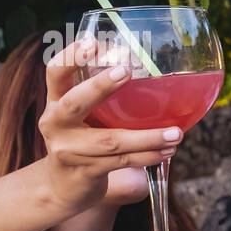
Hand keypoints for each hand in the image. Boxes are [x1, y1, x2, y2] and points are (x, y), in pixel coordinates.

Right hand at [37, 39, 181, 214]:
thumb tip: (152, 70)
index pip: (55, 72)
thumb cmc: (82, 140)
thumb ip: (102, 96)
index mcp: (55, 101)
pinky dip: (148, 156)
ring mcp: (68, 150)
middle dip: (100, 86)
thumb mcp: (82, 115)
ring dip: (148, 137)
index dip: (70, 56)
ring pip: (111, 140)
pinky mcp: (84, 172)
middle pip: (74, 102)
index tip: (92, 43)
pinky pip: (121, 161)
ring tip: (175, 133)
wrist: (62, 187)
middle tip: (126, 71)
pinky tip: (167, 151)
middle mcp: (55, 123)